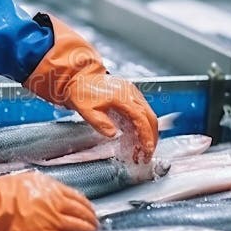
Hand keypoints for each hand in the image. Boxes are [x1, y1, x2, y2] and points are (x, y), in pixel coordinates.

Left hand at [24, 14, 158, 162]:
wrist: (78, 77)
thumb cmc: (82, 92)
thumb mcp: (87, 111)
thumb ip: (101, 123)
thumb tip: (113, 134)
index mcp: (123, 97)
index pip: (142, 119)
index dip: (147, 136)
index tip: (147, 150)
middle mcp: (131, 94)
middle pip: (150, 117)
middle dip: (152, 137)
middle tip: (147, 153)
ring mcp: (132, 93)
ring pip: (148, 114)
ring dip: (148, 131)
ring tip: (142, 147)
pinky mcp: (130, 94)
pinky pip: (142, 110)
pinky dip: (143, 124)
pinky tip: (137, 134)